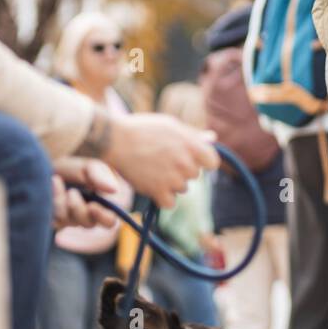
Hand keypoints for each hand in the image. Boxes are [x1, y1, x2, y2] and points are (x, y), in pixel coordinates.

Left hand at [50, 157, 120, 229]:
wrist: (50, 161)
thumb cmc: (75, 165)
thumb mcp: (90, 166)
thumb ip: (101, 176)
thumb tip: (115, 190)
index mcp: (104, 204)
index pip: (109, 221)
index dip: (103, 218)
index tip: (92, 206)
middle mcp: (88, 214)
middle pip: (88, 224)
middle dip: (78, 209)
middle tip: (72, 192)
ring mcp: (70, 218)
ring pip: (68, 221)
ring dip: (62, 203)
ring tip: (56, 180)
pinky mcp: (54, 218)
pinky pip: (53, 219)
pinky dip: (51, 202)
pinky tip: (51, 186)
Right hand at [104, 113, 219, 207]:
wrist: (115, 140)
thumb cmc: (142, 129)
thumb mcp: (171, 125)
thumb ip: (193, 135)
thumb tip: (212, 138)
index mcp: (192, 146)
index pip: (212, 162)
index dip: (202, 161)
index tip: (191, 159)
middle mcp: (186, 164)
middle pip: (194, 176)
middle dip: (182, 170)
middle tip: (162, 161)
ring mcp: (173, 179)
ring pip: (182, 189)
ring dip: (171, 184)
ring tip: (152, 169)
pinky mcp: (158, 192)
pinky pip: (169, 203)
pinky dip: (161, 198)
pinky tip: (151, 185)